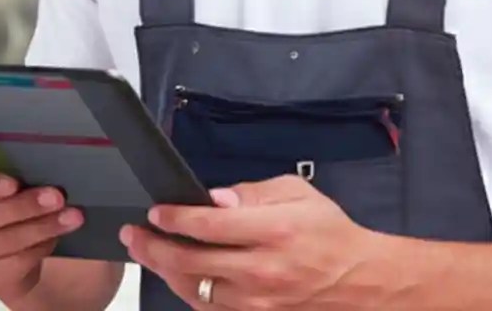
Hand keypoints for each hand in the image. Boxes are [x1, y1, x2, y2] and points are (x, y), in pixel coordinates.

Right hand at [0, 172, 83, 303]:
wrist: (10, 251)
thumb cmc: (3, 205)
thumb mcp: (0, 184)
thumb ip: (7, 171)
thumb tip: (39, 159)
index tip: (13, 184)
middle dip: (24, 206)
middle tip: (56, 196)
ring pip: (3, 243)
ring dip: (41, 227)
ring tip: (70, 215)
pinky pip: (16, 264)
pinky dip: (40, 247)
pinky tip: (56, 235)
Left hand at [121, 175, 387, 309]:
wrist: (359, 281)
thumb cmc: (329, 233)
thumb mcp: (298, 193)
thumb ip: (253, 193)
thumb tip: (213, 199)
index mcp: (272, 231)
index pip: (208, 226)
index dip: (175, 219)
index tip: (156, 212)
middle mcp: (260, 270)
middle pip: (190, 262)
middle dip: (153, 246)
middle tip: (133, 233)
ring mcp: (256, 302)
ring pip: (193, 290)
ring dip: (164, 271)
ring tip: (147, 252)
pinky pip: (210, 309)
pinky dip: (188, 293)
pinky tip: (177, 276)